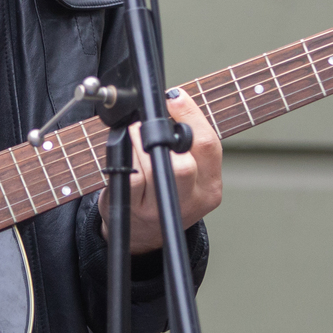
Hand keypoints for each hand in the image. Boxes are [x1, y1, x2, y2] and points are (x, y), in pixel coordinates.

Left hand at [98, 88, 222, 253]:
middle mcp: (190, 201)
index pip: (209, 146)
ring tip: (132, 134)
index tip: (175, 97)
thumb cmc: (164, 192)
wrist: (142, 235)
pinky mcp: (134, 210)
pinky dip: (125, 156)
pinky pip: (131, 177)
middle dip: (162, 134)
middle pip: (184, 163)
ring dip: (138, 141)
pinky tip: (122, 150)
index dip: (191, 116)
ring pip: (153, 167)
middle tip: (146, 124)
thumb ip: (188, 144)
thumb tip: (173, 101)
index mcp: (210, 187)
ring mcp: (160, 209)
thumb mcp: (190, 174)